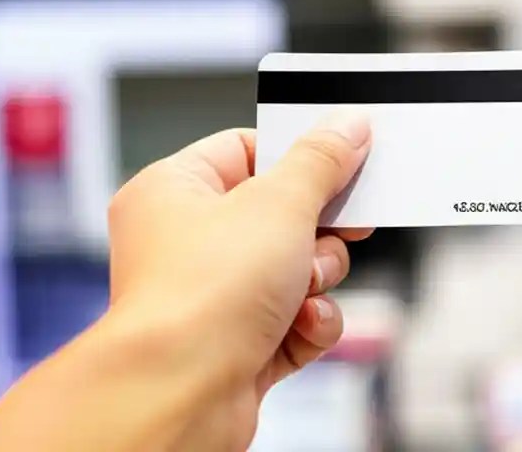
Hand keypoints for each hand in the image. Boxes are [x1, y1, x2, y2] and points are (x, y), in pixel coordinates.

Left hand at [105, 112, 372, 448]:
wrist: (180, 394)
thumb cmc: (199, 295)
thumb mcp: (280, 203)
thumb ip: (321, 160)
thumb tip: (347, 127)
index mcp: (174, 190)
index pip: (247, 148)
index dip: (299, 154)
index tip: (345, 159)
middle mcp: (186, 242)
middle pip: (282, 212)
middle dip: (317, 232)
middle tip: (338, 227)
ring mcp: (212, 296)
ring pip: (297, 268)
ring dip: (317, 279)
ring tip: (300, 290)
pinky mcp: (238, 344)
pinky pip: (297, 318)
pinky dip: (310, 322)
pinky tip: (300, 325)